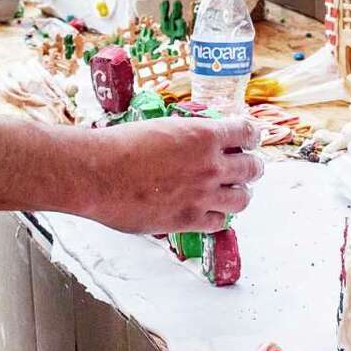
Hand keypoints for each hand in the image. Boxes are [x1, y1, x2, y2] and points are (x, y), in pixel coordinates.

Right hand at [76, 118, 262, 234]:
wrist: (98, 173)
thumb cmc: (121, 146)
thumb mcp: (163, 127)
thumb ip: (189, 136)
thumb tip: (201, 141)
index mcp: (204, 135)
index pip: (247, 133)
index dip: (251, 137)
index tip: (250, 140)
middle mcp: (210, 165)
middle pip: (252, 168)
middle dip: (251, 167)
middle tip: (246, 168)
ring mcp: (202, 195)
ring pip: (243, 199)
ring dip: (240, 194)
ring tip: (234, 193)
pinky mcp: (188, 220)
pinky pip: (220, 222)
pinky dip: (218, 216)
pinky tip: (212, 212)